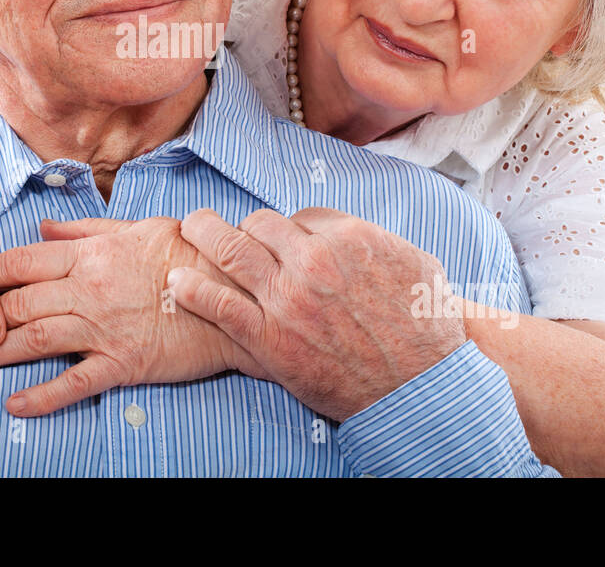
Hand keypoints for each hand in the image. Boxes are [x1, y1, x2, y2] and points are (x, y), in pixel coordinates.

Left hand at [0, 217, 266, 416]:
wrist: (236, 289)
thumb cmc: (187, 254)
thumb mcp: (135, 228)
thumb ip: (83, 230)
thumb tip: (41, 229)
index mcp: (89, 254)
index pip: (19, 263)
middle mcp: (89, 289)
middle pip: (14, 303)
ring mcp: (104, 328)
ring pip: (33, 340)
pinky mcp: (124, 363)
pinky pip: (76, 381)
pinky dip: (42, 395)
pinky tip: (13, 404)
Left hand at [169, 207, 465, 421]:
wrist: (422, 387)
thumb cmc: (426, 329)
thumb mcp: (415, 263)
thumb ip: (376, 241)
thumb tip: (356, 234)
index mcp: (348, 237)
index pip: (298, 217)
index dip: (286, 229)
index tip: (279, 241)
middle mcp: (313, 260)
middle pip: (259, 224)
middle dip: (241, 225)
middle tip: (221, 225)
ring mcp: (288, 299)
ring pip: (232, 251)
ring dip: (204, 235)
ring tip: (190, 229)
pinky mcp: (270, 338)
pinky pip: (220, 306)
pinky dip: (194, 290)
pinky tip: (177, 283)